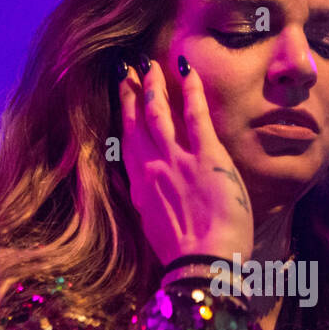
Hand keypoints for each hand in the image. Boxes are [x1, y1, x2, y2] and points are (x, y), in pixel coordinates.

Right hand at [118, 55, 253, 265]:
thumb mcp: (156, 231)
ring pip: (159, 113)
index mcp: (140, 189)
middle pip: (136, 122)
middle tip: (128, 69)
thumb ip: (149, 206)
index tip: (122, 100)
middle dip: (132, 93)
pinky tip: (186, 69)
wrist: (203, 264)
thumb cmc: (186, 257)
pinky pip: (195, 114)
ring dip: (153, 86)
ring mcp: (176, 160)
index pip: (127, 145)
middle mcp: (151, 169)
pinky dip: (190, 89)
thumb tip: (142, 196)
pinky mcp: (206, 157)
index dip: (123, 119)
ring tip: (148, 64)